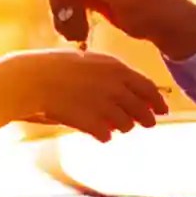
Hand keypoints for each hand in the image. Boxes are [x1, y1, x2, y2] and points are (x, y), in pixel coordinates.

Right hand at [2, 48, 168, 142]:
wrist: (32, 79)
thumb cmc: (56, 66)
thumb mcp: (89, 60)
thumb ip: (111, 74)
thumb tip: (129, 88)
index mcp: (116, 68)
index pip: (148, 87)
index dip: (157, 101)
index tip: (163, 110)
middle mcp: (115, 87)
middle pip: (142, 110)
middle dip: (147, 119)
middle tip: (149, 123)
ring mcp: (105, 106)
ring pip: (126, 125)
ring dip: (123, 127)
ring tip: (113, 125)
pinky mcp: (92, 123)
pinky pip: (106, 135)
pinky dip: (102, 134)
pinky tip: (95, 131)